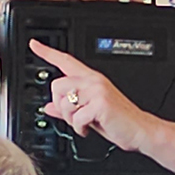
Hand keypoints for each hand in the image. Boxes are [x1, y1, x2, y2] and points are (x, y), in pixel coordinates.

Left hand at [30, 40, 155, 151]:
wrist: (140, 130)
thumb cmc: (118, 121)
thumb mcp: (89, 113)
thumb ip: (68, 108)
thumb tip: (48, 107)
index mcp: (91, 79)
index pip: (66, 61)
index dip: (47, 52)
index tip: (34, 44)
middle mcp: (93, 81)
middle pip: (57, 85)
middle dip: (61, 105)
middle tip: (75, 116)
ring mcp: (97, 91)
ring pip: (64, 103)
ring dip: (71, 119)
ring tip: (85, 122)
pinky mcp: (100, 103)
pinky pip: (76, 118)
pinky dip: (80, 128)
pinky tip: (89, 128)